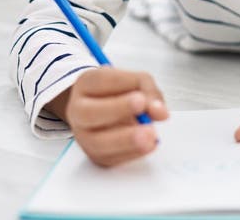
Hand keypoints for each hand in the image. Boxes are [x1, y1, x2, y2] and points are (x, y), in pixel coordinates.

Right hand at [46, 67, 169, 166]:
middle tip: (143, 110)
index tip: (141, 96)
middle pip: (90, 113)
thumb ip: (148, 90)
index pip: (98, 81)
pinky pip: (111, 159)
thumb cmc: (117, 94)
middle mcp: (79, 110)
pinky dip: (133, 153)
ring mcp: (84, 136)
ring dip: (127, 139)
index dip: (120, 86)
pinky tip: (148, 145)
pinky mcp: (96, 156)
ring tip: (150, 135)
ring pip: (98, 142)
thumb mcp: (133, 81)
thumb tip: (160, 112)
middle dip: (118, 111)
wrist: (103, 112)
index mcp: (86, 84)